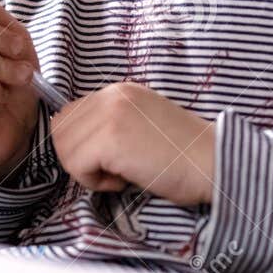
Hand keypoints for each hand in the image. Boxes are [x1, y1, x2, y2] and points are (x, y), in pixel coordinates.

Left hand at [50, 81, 214, 206]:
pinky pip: (77, 166)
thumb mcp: (142, 125)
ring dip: (86, 171)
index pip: (69, 114)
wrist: (213, 163)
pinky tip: (123, 181)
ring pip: (64, 149)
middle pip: (60, 130)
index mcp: (119, 90)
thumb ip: (111, 124)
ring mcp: (110, 115)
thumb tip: (76, 143)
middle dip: (78, 157)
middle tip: (111, 171)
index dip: (80, 144)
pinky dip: (95, 182)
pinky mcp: (111, 139)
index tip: (109, 159)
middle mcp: (111, 95)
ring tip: (119, 176)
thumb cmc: (183, 155)